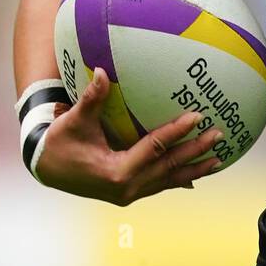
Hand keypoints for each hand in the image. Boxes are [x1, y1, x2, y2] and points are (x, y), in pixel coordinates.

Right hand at [34, 67, 223, 205]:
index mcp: (116, 172)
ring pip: (170, 180)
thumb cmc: (60, 144)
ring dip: (195, 168)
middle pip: (170, 167)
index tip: (197, 116)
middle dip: (196, 151)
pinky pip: (161, 185)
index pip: (155, 148)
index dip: (177, 131)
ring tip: (219, 158)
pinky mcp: (130, 193)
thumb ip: (91, 99)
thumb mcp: (74, 122)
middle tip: (218, 134)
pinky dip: (180, 178)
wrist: (46, 169)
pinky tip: (197, 175)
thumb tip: (99, 71)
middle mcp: (127, 188)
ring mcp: (130, 193)